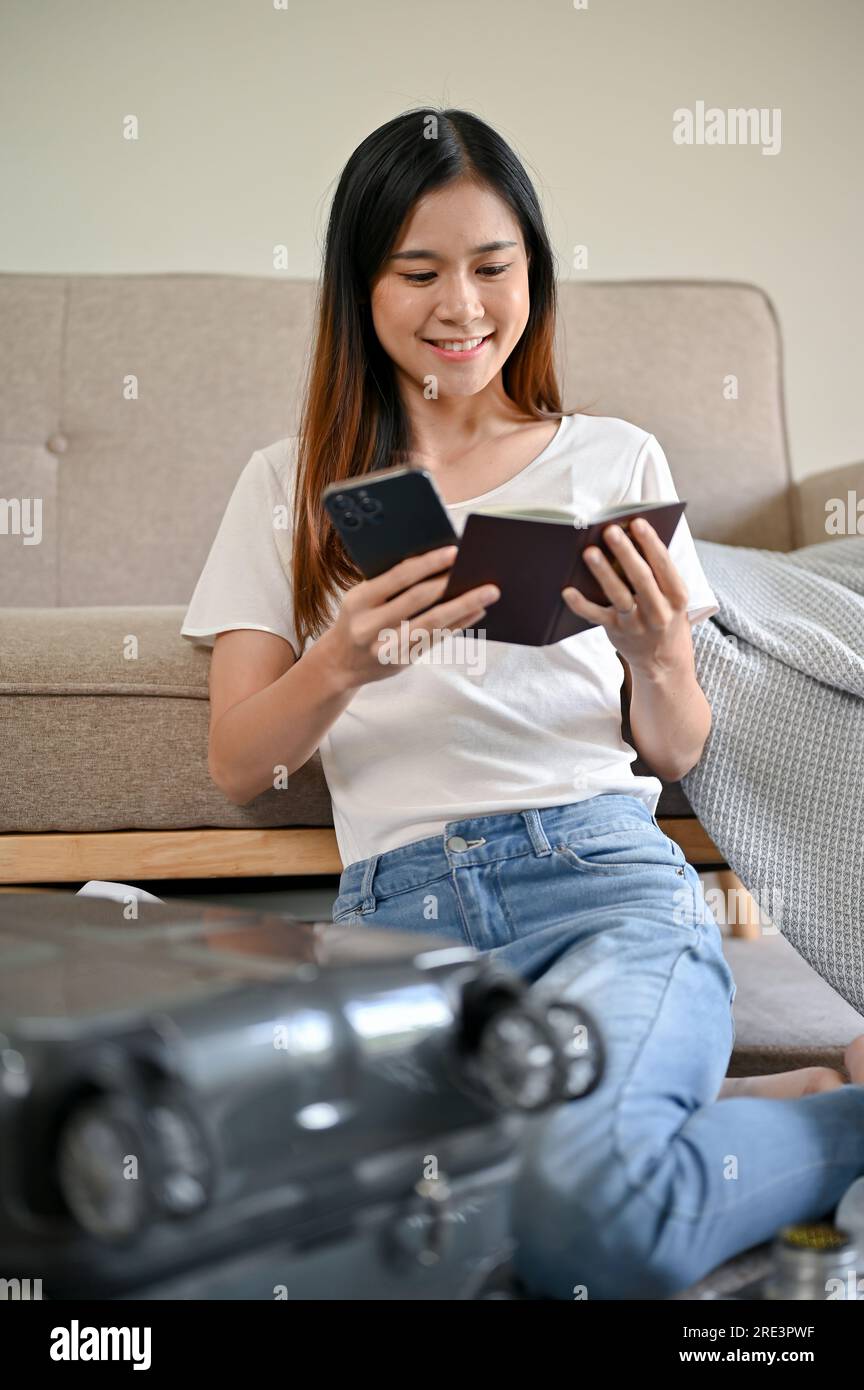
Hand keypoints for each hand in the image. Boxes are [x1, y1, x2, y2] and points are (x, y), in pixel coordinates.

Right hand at [317, 544, 499, 688]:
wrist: (339, 663)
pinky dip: (459, 624)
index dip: (428, 563)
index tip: (454, 552)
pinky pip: (437, 639)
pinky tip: (477, 612)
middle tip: (479, 569)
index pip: (398, 577)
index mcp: (359, 600)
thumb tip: (435, 563)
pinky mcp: (402, 661)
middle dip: (452, 583)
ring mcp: (387, 646)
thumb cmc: (358, 619)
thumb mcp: (361, 598)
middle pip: (419, 600)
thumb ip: (389, 583)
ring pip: (433, 622)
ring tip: (488, 593)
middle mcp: (370, 625)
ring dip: (464, 606)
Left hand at [561, 520, 690, 673]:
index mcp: (677, 597)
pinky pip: (596, 616)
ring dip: (603, 573)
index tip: (638, 522)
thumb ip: (658, 572)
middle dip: (625, 552)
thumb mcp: (673, 597)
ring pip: (618, 595)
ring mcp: (636, 623)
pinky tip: (567, 590)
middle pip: (641, 578)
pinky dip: (580, 604)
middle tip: (610, 530)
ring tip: (589, 552)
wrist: (664, 662)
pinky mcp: (616, 632)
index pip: (664, 565)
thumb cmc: (666, 616)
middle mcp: (659, 611)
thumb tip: (631, 535)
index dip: (651, 543)